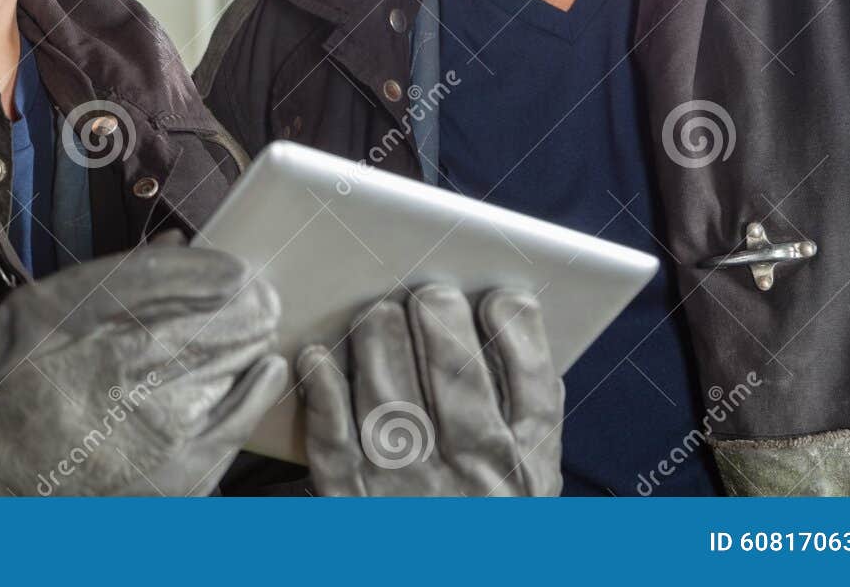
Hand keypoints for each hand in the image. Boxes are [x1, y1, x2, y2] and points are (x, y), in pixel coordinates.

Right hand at [0, 242, 285, 494]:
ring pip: (235, 365)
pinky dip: (257, 391)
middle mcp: (121, 371)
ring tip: (257, 330)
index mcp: (82, 319)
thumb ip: (116, 275)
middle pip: (220, 320)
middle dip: (248, 304)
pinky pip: (238, 422)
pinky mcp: (170, 477)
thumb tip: (182, 244)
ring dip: (248, 344)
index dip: (216, 267)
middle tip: (263, 296)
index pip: (178, 278)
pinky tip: (266, 371)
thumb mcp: (38, 305)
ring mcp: (151, 429)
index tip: (236, 266)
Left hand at [296, 286, 561, 495]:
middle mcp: (473, 479)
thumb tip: (516, 328)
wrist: (440, 580)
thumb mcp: (526, 486)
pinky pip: (334, 441)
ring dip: (380, 345)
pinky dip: (324, 393)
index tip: (499, 296)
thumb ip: (527, 418)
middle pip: (459, 382)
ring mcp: (410, 492)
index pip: (531, 388)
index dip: (516, 332)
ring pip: (391, 402)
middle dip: (441, 323)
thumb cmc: (479, 518)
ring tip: (378, 313)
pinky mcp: (353, 503)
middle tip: (430, 291)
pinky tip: (317, 357)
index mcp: (526, 472)